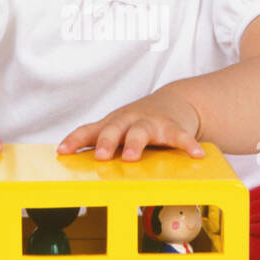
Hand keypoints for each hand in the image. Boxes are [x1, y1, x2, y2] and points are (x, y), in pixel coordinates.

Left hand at [56, 88, 203, 161]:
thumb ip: (93, 139)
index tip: (62, 151)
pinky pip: (180, 136)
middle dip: (107, 142)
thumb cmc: (137, 120)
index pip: (90, 130)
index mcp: (113, 123)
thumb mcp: (115, 127)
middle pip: (114, 128)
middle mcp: (129, 121)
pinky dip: (188, 144)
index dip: (76, 140)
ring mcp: (151, 123)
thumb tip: (62, 153)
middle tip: (101, 156)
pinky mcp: (174, 127)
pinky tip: (196, 154)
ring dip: (135, 143)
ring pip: (142, 132)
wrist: (174, 102)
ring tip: (132, 157)